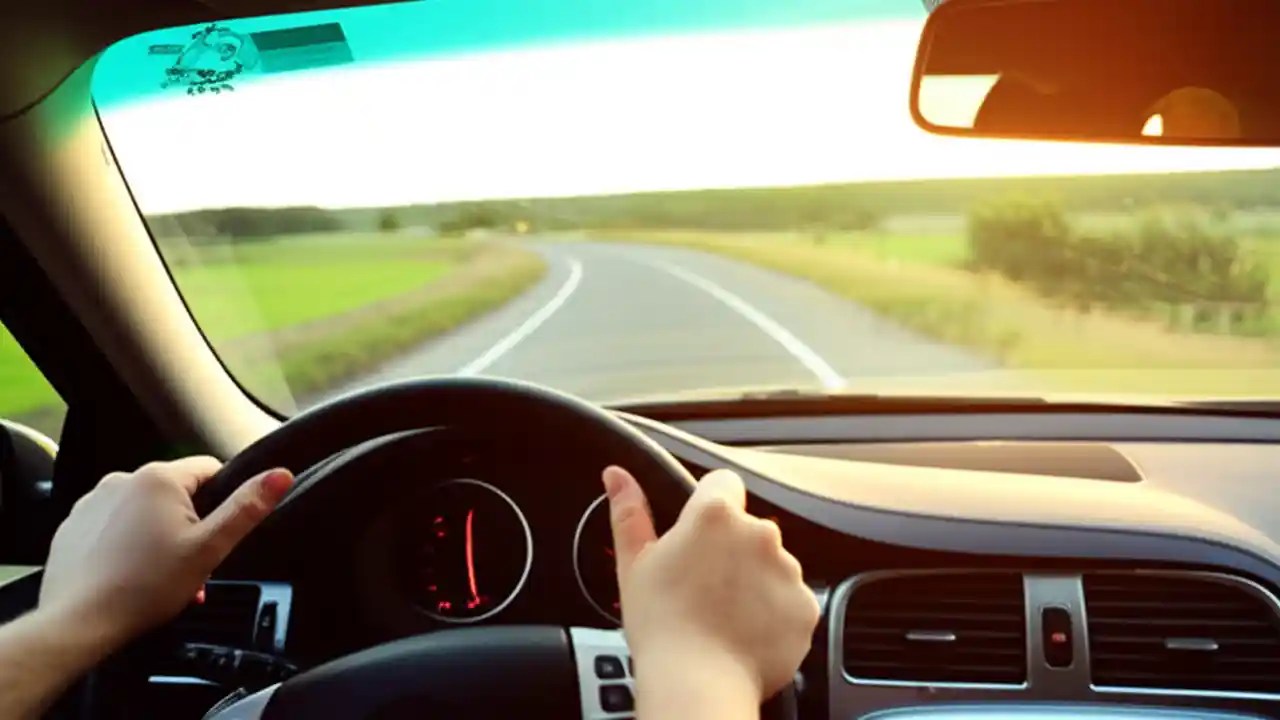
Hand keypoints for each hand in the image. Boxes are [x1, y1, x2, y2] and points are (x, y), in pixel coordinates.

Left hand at [39, 456, 293, 647]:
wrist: (79, 622)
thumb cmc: (146, 586)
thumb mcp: (209, 548)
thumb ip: (247, 508)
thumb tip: (282, 474)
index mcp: (159, 478)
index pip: (210, 470)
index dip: (222, 503)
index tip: (215, 537)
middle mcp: (122, 479)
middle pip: (177, 494)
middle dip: (190, 526)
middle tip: (191, 566)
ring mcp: (91, 502)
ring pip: (144, 511)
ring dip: (160, 536)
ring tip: (161, 576)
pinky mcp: (72, 526)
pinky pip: (113, 526)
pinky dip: (127, 544)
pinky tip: (130, 574)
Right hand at [604, 466, 818, 701]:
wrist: (697, 684)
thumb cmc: (661, 625)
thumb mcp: (634, 563)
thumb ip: (629, 512)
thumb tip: (616, 474)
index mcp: (714, 516)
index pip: (723, 483)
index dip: (709, 505)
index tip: (698, 533)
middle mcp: (758, 534)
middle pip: (748, 527)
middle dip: (732, 549)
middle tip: (703, 585)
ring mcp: (788, 570)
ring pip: (772, 563)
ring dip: (755, 580)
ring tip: (724, 614)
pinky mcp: (806, 605)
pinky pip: (791, 600)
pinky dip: (774, 612)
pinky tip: (746, 631)